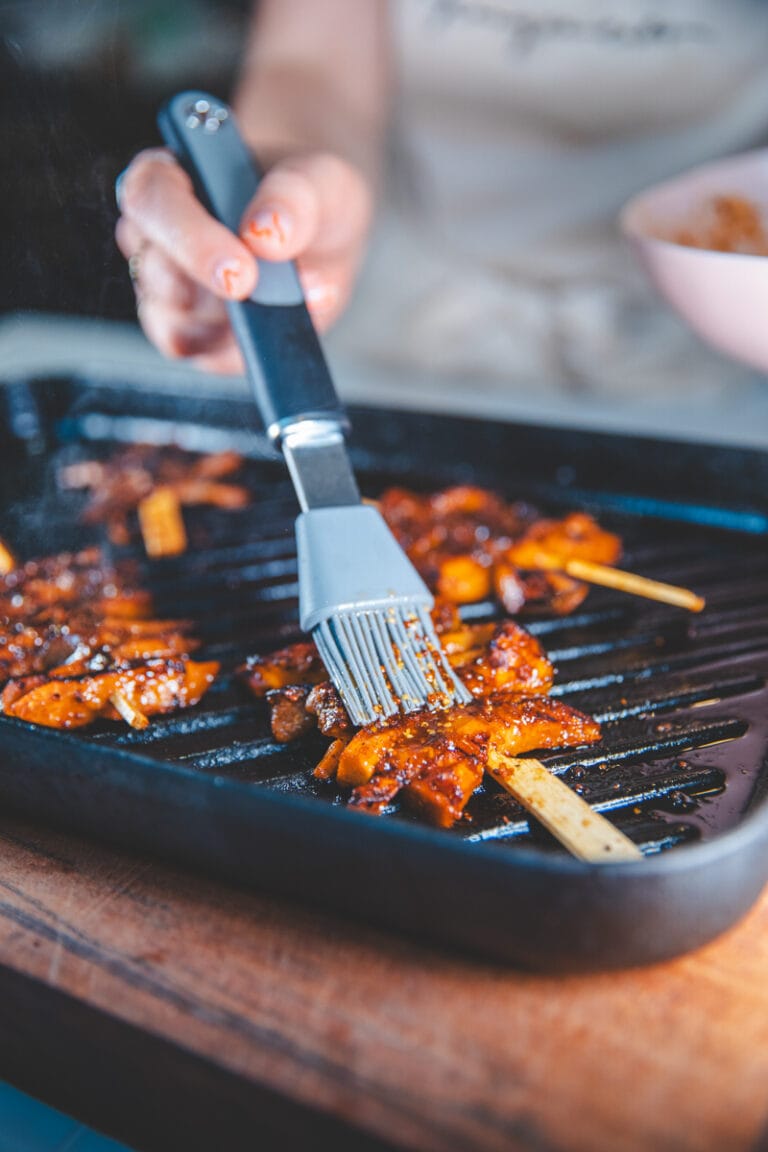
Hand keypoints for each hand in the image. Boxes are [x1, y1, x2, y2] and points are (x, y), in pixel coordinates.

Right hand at [115, 147, 372, 372]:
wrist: (324, 235)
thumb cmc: (308, 195)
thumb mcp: (321, 179)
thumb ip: (295, 196)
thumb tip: (267, 234)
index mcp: (171, 175)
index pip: (151, 198)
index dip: (190, 239)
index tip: (241, 272)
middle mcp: (155, 234)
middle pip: (155, 270)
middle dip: (209, 290)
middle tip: (255, 292)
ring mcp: (165, 290)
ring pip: (171, 322)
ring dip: (228, 321)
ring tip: (278, 302)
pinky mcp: (188, 334)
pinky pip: (197, 354)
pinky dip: (235, 350)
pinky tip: (267, 330)